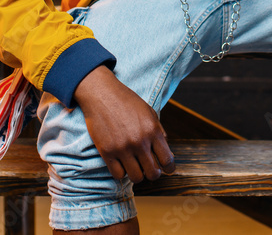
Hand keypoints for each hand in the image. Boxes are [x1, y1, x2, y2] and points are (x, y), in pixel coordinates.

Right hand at [73, 65, 174, 182]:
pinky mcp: (107, 152)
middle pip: (153, 173)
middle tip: (149, 169)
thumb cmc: (126, 101)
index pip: (167, 160)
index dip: (169, 169)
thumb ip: (159, 131)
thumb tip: (166, 150)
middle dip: (154, 174)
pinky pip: (118, 175)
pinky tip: (121, 165)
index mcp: (153, 130)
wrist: (101, 93)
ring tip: (135, 167)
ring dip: (137, 175)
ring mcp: (123, 148)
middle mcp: (139, 141)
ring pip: (136, 177)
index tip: (168, 170)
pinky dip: (121, 173)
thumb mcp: (149, 111)